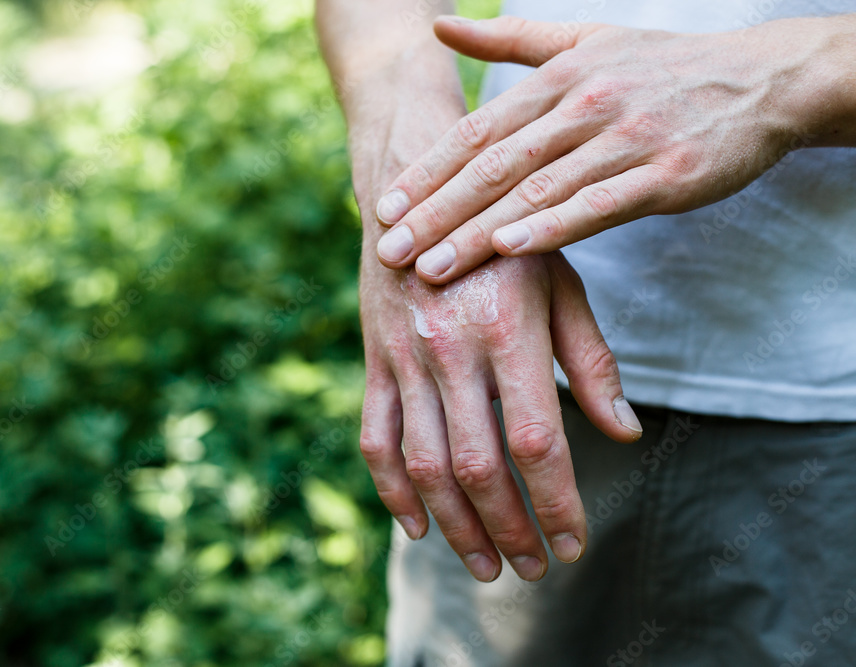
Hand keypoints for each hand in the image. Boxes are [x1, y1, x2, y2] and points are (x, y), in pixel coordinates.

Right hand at [351, 96, 643, 581]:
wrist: (415, 190)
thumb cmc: (502, 237)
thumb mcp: (559, 283)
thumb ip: (590, 360)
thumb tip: (624, 432)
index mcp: (506, 330)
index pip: (536, 441)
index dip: (557, 502)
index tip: (575, 544)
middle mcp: (450, 350)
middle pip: (478, 466)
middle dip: (509, 530)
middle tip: (534, 569)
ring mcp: (403, 358)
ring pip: (425, 464)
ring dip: (457, 526)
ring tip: (486, 566)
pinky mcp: (374, 361)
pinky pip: (376, 439)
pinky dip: (393, 491)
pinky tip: (419, 527)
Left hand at [373, 15, 823, 283]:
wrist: (760, 79)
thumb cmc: (661, 67)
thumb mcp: (584, 39)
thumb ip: (510, 40)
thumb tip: (441, 29)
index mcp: (559, 79)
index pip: (478, 131)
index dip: (427, 171)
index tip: (384, 206)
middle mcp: (583, 106)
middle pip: (494, 166)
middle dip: (436, 212)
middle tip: (390, 250)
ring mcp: (624, 140)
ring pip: (537, 191)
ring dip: (479, 233)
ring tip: (433, 267)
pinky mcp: (664, 175)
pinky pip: (598, 206)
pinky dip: (552, 227)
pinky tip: (511, 250)